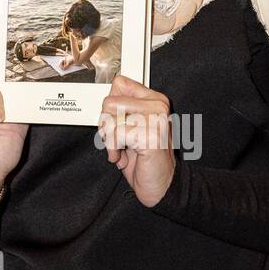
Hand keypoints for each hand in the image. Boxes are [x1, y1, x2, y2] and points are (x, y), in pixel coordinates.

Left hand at [98, 75, 175, 207]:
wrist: (161, 185)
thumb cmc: (145, 160)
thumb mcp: (131, 128)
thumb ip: (122, 110)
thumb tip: (106, 100)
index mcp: (155, 100)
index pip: (120, 84)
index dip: (111, 107)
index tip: (117, 123)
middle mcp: (158, 106)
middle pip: (110, 102)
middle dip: (107, 125)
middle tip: (118, 140)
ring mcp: (156, 119)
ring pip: (110, 119)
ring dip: (110, 140)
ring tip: (122, 149)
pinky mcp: (151, 135)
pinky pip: (116, 134)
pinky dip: (114, 150)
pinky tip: (123, 157)